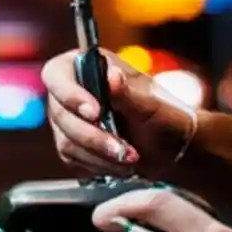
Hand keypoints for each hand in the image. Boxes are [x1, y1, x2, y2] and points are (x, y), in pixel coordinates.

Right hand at [42, 49, 197, 177]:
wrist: (173, 151)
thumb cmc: (167, 119)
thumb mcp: (152, 106)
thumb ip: (128, 93)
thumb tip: (112, 77)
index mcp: (92, 67)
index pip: (58, 73)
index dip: (68, 93)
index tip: (94, 112)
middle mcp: (75, 90)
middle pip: (59, 112)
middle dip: (92, 136)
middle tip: (120, 147)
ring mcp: (71, 119)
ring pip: (66, 140)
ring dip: (98, 154)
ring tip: (129, 158)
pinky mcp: (73, 145)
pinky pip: (72, 158)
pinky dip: (97, 165)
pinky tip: (120, 164)